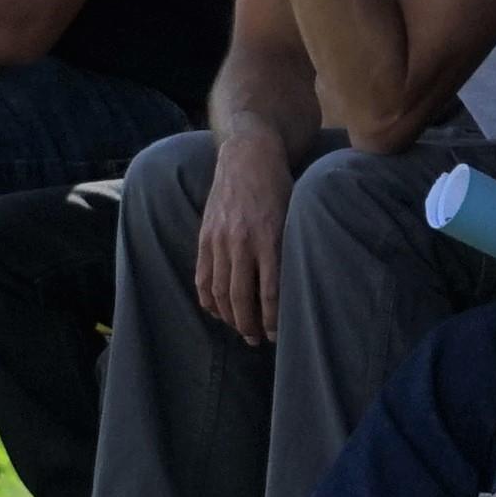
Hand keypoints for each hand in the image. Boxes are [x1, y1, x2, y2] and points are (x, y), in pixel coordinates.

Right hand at [195, 130, 296, 341]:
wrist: (247, 156)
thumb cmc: (278, 188)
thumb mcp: (293, 216)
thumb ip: (288, 250)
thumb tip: (292, 290)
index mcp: (269, 238)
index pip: (270, 292)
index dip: (273, 319)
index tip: (278, 335)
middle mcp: (242, 241)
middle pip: (242, 298)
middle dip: (250, 326)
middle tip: (258, 340)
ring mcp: (220, 239)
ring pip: (220, 291)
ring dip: (229, 317)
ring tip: (241, 330)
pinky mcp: (205, 236)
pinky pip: (203, 276)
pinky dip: (208, 299)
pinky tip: (217, 311)